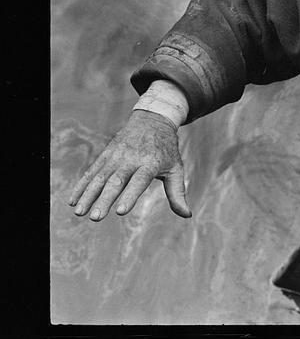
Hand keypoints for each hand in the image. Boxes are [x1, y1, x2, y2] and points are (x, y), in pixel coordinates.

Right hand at [68, 109, 191, 220]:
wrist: (152, 120)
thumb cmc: (166, 150)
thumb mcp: (176, 168)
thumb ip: (178, 192)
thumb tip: (187, 215)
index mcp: (150, 163)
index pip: (139, 181)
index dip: (130, 196)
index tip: (120, 211)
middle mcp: (131, 159)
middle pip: (116, 181)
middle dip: (104, 200)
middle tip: (95, 217)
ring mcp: (116, 156)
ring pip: (100, 177)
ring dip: (88, 195)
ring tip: (79, 212)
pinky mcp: (106, 154)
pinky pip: (92, 171)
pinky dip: (82, 185)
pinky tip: (73, 200)